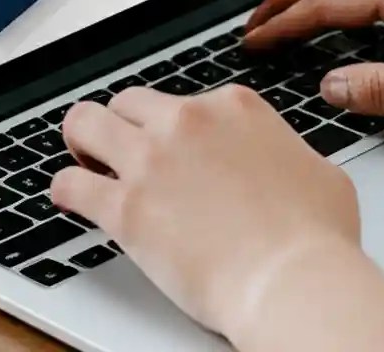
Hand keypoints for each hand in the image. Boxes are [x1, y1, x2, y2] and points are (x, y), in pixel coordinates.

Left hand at [50, 85, 360, 340]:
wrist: (293, 281)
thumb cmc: (315, 239)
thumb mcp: (318, 172)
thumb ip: (284, 154)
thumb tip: (281, 164)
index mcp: (233, 108)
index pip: (182, 102)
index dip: (171, 129)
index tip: (171, 150)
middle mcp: (186, 123)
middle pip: (127, 103)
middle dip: (122, 127)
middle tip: (121, 154)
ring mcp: (150, 162)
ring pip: (85, 123)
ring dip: (82, 143)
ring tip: (87, 164)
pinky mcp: (124, 207)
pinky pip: (69, 184)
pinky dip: (65, 191)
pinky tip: (70, 200)